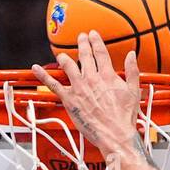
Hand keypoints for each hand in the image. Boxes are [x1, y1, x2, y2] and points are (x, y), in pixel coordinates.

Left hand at [32, 31, 141, 156]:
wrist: (114, 134)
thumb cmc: (124, 117)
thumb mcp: (134, 91)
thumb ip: (132, 71)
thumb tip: (131, 56)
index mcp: (107, 76)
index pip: (100, 52)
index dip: (96, 41)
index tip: (93, 35)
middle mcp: (91, 78)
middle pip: (84, 55)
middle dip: (82, 44)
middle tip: (80, 38)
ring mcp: (79, 88)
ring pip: (68, 66)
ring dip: (64, 58)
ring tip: (62, 55)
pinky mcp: (69, 99)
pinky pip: (53, 85)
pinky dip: (43, 75)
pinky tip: (36, 69)